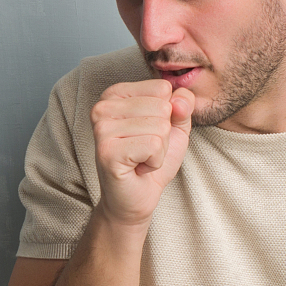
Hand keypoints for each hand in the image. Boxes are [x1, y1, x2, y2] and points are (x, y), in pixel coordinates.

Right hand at [90, 80, 191, 227]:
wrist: (137, 197)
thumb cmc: (151, 159)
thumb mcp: (175, 125)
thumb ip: (183, 104)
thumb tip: (179, 100)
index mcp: (115, 94)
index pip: (162, 88)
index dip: (167, 115)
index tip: (148, 133)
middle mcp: (102, 107)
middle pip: (162, 106)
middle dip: (164, 135)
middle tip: (144, 150)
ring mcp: (102, 129)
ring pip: (160, 127)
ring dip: (159, 150)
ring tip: (140, 159)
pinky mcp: (108, 151)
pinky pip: (154, 146)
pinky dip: (154, 162)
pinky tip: (138, 168)